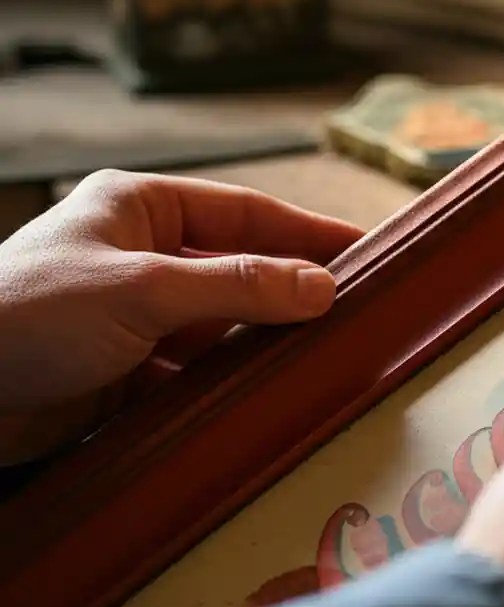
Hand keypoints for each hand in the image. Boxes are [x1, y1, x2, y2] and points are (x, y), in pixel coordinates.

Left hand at [0, 169, 363, 464]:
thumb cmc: (26, 314)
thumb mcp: (142, 289)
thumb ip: (236, 285)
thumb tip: (321, 285)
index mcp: (138, 208)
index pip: (246, 212)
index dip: (308, 230)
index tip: (366, 249)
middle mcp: (138, 256)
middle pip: (237, 270)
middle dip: (289, 294)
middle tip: (354, 313)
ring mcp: (129, 316)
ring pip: (218, 326)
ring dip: (258, 345)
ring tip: (318, 359)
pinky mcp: (120, 371)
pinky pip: (191, 373)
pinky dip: (223, 387)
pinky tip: (259, 398)